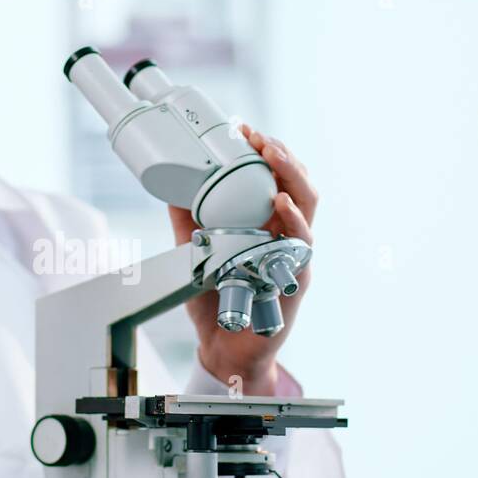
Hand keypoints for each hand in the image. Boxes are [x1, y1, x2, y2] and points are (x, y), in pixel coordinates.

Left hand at [168, 124, 318, 393]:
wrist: (224, 348)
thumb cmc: (217, 301)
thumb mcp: (195, 251)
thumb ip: (187, 220)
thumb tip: (169, 185)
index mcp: (268, 224)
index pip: (276, 177)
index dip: (266, 151)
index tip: (244, 129)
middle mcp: (286, 235)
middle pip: (299, 184)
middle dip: (282, 155)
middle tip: (259, 137)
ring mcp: (294, 255)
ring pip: (308, 207)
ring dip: (292, 176)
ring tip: (272, 155)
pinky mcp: (296, 279)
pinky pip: (301, 246)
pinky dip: (293, 221)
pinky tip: (281, 204)